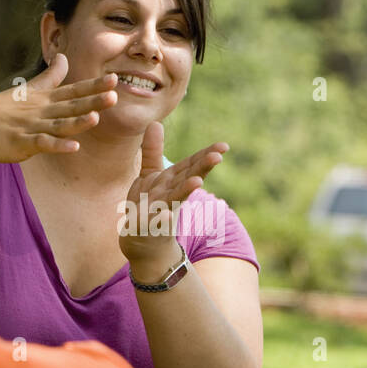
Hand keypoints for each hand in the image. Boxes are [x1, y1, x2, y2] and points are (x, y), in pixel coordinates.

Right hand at [0, 54, 116, 162]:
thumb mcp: (28, 91)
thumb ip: (50, 77)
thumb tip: (64, 57)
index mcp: (44, 100)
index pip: (73, 91)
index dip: (94, 86)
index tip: (115, 79)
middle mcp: (40, 111)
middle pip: (70, 106)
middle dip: (92, 101)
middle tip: (114, 94)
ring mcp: (30, 126)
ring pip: (58, 124)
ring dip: (77, 122)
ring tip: (96, 118)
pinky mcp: (20, 143)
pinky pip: (42, 144)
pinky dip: (57, 145)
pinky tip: (73, 147)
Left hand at [119, 121, 227, 272]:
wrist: (143, 244)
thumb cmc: (149, 207)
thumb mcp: (150, 176)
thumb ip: (153, 151)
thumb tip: (156, 123)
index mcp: (173, 182)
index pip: (191, 166)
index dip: (206, 155)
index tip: (224, 145)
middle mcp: (171, 195)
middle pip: (188, 179)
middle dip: (202, 168)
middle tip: (218, 156)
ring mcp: (161, 212)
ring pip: (174, 199)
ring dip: (186, 190)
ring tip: (197, 182)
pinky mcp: (148, 227)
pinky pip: (153, 223)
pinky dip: (160, 219)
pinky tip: (164, 214)